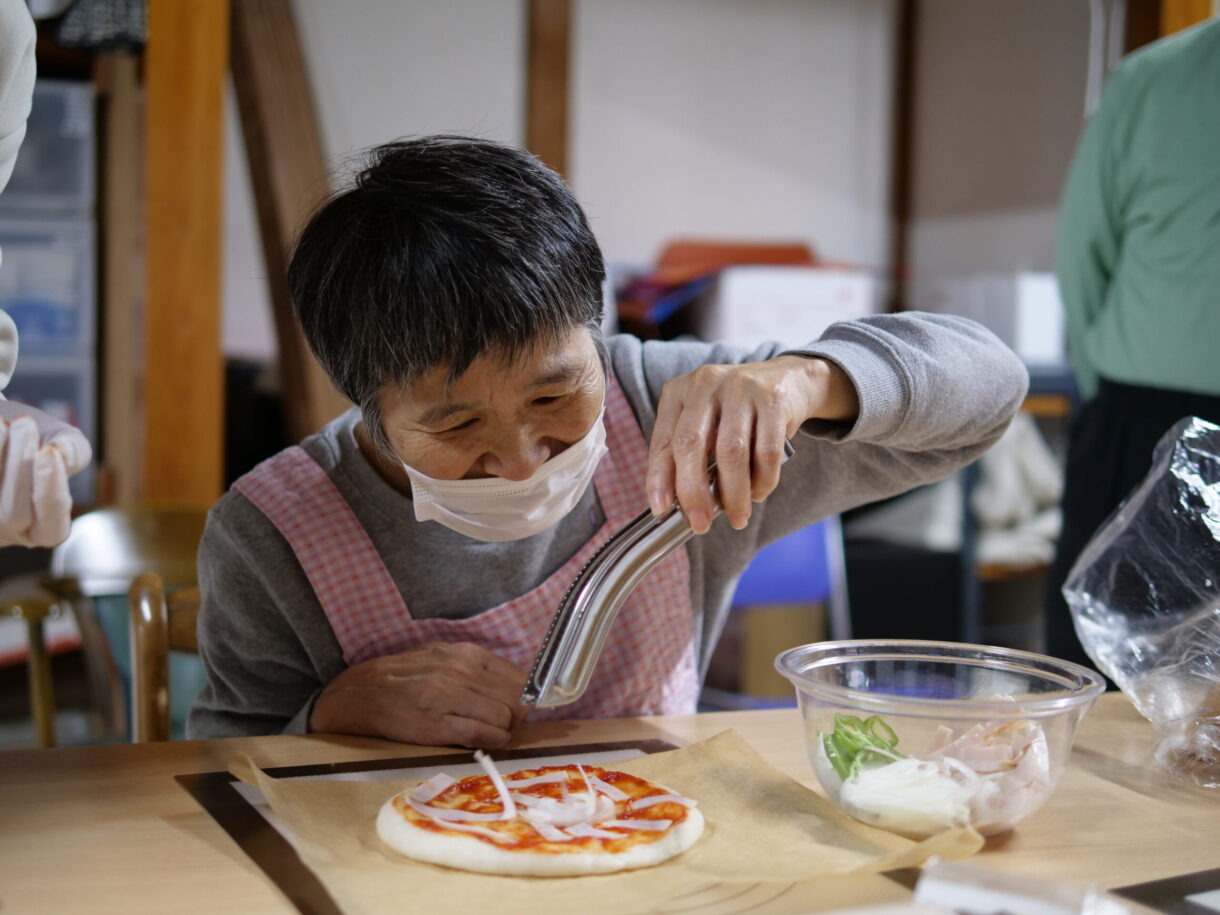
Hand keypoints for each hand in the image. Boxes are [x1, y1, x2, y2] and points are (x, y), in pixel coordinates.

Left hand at [0, 401, 92, 547]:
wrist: (4, 430)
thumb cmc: (37, 442)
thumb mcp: (63, 444)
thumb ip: (73, 452)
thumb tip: (63, 453)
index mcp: (43, 528)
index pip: (51, 527)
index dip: (50, 490)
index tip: (50, 451)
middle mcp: (9, 531)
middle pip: (14, 514)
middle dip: (20, 467)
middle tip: (26, 422)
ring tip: (3, 421)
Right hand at [309, 641, 528, 747]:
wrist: (358, 696)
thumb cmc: (404, 679)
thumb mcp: (442, 659)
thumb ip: (476, 669)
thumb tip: (516, 686)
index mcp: (464, 654)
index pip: (518, 677)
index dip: (523, 696)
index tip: (518, 708)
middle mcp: (460, 672)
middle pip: (516, 699)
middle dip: (515, 716)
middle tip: (504, 725)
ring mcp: (448, 698)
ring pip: (504, 718)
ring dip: (503, 731)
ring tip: (488, 734)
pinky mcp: (437, 725)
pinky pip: (484, 736)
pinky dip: (492, 742)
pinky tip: (483, 743)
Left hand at [646, 356, 857, 532]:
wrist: (786, 379)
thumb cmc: (734, 410)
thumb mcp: (703, 422)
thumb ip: (687, 455)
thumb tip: (680, 506)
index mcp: (678, 392)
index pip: (663, 440)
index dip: (660, 477)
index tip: (662, 508)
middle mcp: (705, 384)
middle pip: (691, 445)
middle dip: (694, 492)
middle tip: (700, 523)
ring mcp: (740, 388)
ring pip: (731, 452)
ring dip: (734, 493)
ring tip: (737, 516)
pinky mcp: (773, 399)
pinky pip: (766, 450)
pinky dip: (763, 480)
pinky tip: (759, 493)